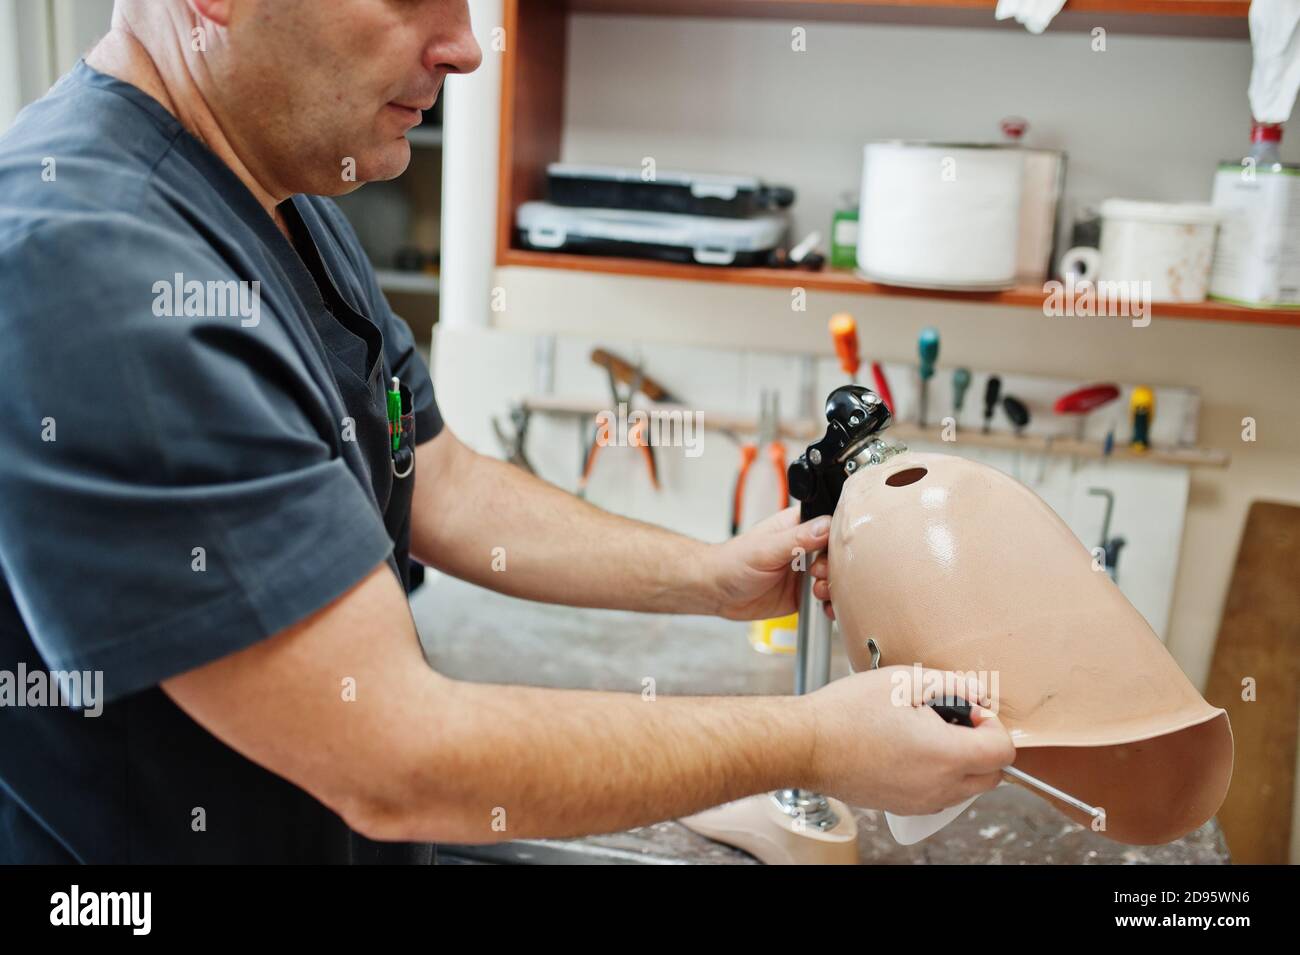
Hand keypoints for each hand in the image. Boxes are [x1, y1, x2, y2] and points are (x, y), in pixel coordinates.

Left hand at [703, 507, 833, 620]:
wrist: (717, 592)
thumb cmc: (732, 562)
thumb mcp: (766, 549)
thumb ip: (797, 539)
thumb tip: (826, 525)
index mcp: (798, 526)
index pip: (832, 526)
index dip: (839, 539)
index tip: (835, 553)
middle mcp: (805, 548)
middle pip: (838, 555)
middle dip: (835, 568)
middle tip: (817, 574)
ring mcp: (805, 571)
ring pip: (835, 578)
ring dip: (833, 587)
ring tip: (817, 592)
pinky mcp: (803, 594)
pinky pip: (826, 599)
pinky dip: (830, 605)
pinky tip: (825, 608)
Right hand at [800, 667, 1014, 814]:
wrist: (807, 744)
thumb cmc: (847, 712)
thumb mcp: (903, 681)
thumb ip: (950, 683)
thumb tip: (974, 691)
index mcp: (945, 754)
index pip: (1002, 751)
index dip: (993, 724)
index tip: (970, 709)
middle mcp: (939, 786)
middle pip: (992, 776)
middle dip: (984, 746)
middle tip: (957, 720)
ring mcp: (920, 802)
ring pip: (967, 789)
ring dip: (963, 763)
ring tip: (930, 733)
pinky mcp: (903, 807)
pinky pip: (940, 795)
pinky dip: (940, 776)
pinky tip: (911, 750)